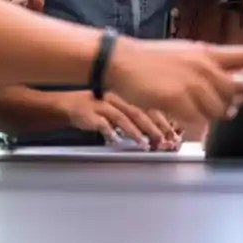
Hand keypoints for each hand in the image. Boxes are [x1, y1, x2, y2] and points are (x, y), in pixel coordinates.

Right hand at [60, 91, 181, 150]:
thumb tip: (155, 136)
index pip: (148, 109)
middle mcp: (117, 100)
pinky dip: (109, 132)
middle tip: (163, 142)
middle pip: (138, 113)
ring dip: (134, 132)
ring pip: (122, 118)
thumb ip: (134, 121)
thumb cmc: (97, 110)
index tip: (172, 135)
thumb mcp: (118, 112)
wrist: (70, 104)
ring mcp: (103, 106)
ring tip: (144, 144)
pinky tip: (115, 140)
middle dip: (152, 128)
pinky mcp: (89, 114)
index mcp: (126, 98)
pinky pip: (101, 123)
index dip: (161, 122)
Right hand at [103, 39, 242, 124]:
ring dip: (211, 113)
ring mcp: (194, 82)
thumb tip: (241, 85)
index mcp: (210, 52)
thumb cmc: (154, 61)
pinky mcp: (179, 99)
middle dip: (235, 102)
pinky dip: (191, 121)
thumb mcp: (189, 57)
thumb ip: (214, 70)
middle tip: (227, 103)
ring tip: (190, 103)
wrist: (122, 60)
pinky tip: (178, 111)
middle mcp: (207, 65)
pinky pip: (198, 120)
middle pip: (237, 93)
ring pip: (220, 110)